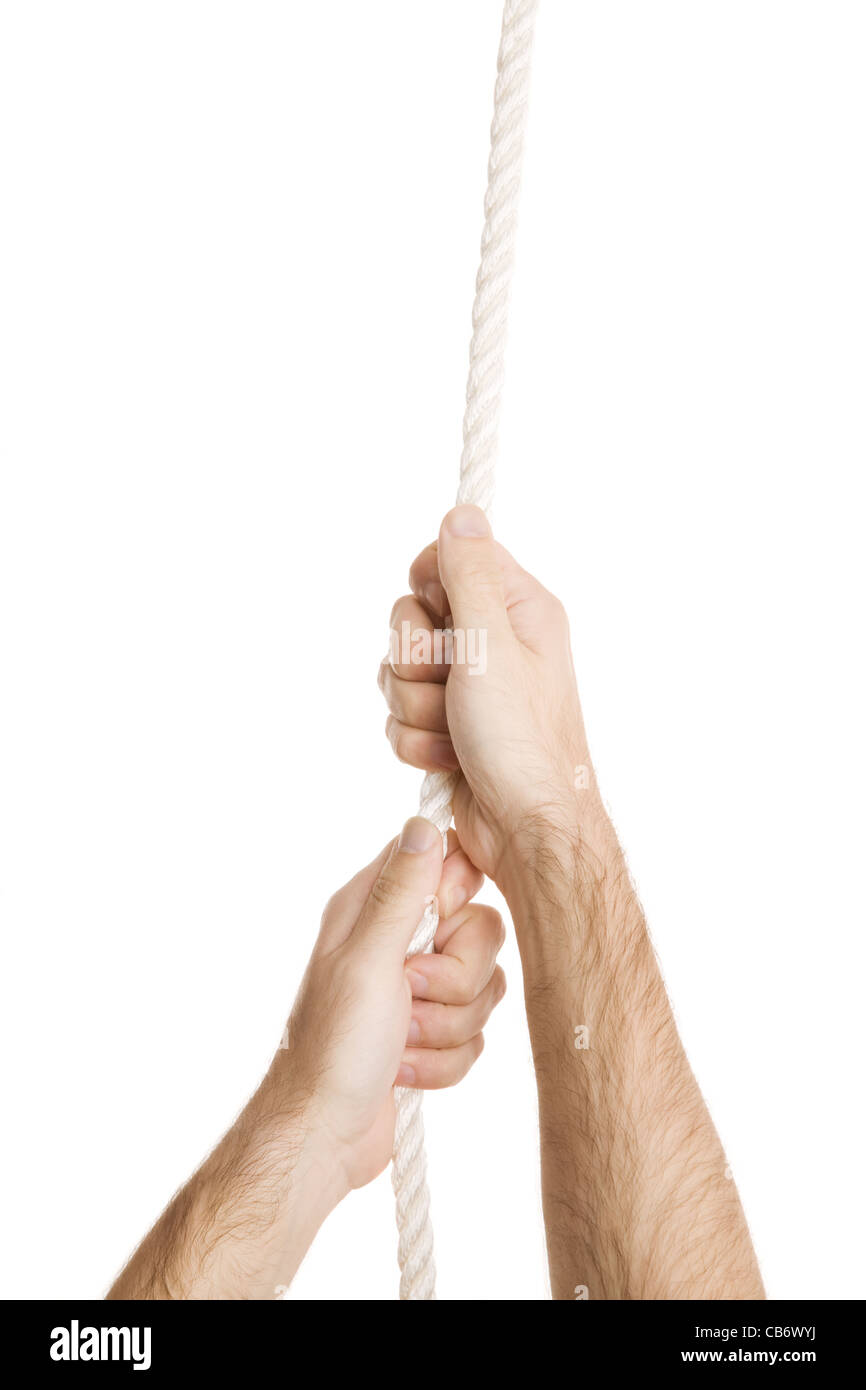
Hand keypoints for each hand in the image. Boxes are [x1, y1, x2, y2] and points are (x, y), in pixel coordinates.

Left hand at [276, 816, 504, 1194]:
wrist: (324, 1136)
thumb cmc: (334, 1048)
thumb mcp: (368, 960)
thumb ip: (401, 892)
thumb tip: (424, 822)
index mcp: (374, 908)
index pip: (448, 864)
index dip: (459, 897)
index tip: (439, 929)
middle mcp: (398, 941)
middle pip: (482, 930)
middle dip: (457, 979)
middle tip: (409, 997)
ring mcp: (416, 990)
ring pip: (484, 987)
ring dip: (447, 1027)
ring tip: (400, 1041)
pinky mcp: (432, 1033)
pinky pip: (476, 1033)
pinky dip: (445, 1060)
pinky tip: (405, 1070)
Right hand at [379, 504, 600, 883]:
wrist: (525, 830)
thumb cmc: (522, 742)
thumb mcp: (493, 646)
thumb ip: (472, 576)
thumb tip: (463, 511)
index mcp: (517, 608)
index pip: (445, 560)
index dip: (428, 592)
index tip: (444, 624)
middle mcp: (493, 642)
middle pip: (410, 617)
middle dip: (417, 662)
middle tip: (453, 688)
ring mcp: (468, 687)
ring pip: (396, 671)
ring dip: (415, 708)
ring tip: (454, 733)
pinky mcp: (447, 725)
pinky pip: (398, 714)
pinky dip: (414, 740)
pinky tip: (448, 758)